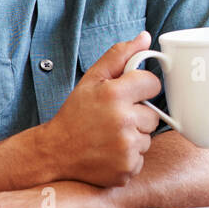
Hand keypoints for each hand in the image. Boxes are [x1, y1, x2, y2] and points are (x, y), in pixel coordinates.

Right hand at [35, 31, 164, 187]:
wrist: (55, 152)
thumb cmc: (75, 114)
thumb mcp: (92, 79)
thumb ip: (119, 56)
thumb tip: (145, 38)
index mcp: (115, 94)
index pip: (153, 84)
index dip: (142, 88)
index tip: (129, 95)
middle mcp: (123, 121)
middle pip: (153, 114)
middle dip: (137, 115)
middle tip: (114, 118)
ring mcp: (125, 148)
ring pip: (147, 138)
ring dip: (134, 136)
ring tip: (110, 135)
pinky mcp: (126, 169)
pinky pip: (140, 158)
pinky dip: (128, 156)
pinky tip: (109, 151)